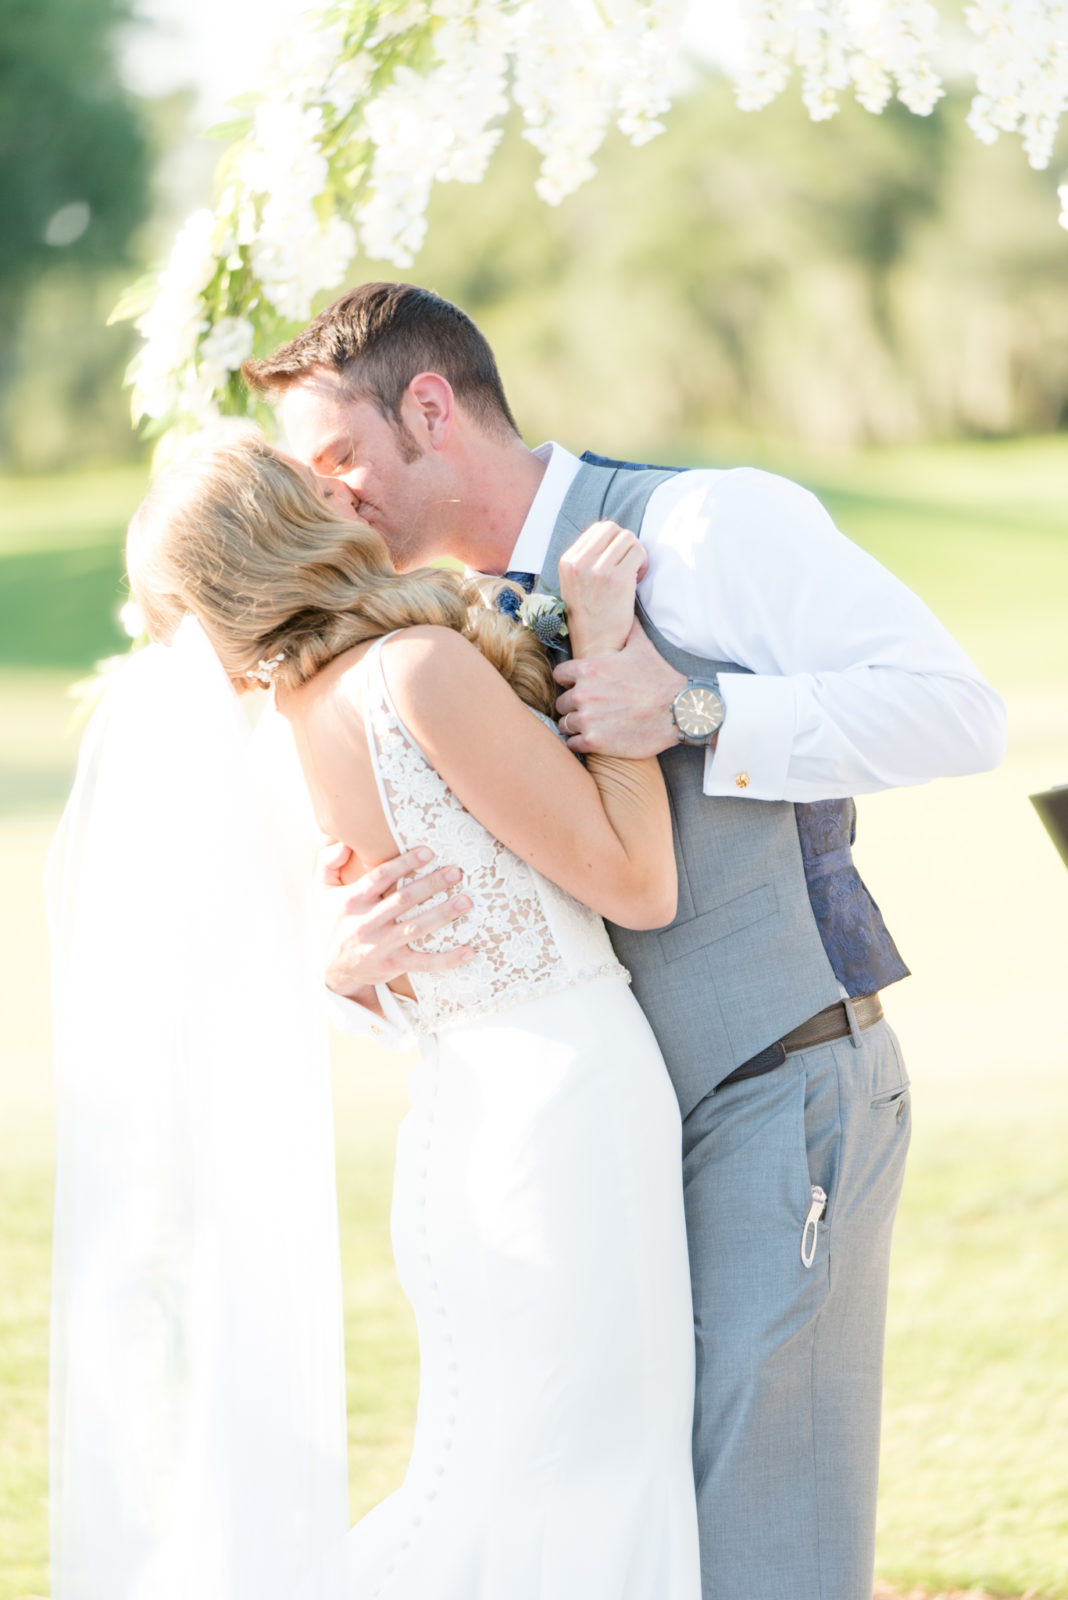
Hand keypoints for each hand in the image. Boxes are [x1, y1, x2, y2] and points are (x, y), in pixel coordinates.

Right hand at [316, 839, 474, 999]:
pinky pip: (424, 963)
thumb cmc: (333, 923)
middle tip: (456, 872)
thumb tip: (343, 842)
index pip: (380, 877)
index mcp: (352, 901)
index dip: (404, 863)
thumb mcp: (321, 892)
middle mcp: (366, 923)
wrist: (331, 970)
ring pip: (416, 928)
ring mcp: (381, 946)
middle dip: (431, 884)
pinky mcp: (393, 965)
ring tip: (466, 901)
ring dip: (443, 914)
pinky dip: (448, 959)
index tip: (428, 852)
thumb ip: (327, 862)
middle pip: (403, 900)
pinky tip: (469, 951)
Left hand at [554, 619, 686, 756]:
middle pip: (561, 702)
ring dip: (576, 725)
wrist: (682, 710)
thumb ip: (626, 627)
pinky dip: (581, 742)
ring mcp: (588, 719)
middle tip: (591, 708)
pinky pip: (573, 744)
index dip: (569, 681)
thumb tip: (624, 607)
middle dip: (573, 705)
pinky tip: (596, 739)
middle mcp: (583, 694)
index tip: (581, 686)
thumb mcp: (642, 645)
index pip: (559, 675)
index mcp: (588, 669)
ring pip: (565, 724)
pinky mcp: (595, 742)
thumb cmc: (663, 677)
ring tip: (594, 724)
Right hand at [558, 520, 647, 657]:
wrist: (595, 646)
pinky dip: (643, 563)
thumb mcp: (575, 584)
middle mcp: (579, 562)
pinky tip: (638, 579)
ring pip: (628, 538)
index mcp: (567, 561)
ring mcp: (598, 570)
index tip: (616, 560)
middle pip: (612, 528)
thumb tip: (611, 536)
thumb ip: (586, 560)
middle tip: (628, 563)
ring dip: (636, 552)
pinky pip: (638, 553)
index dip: (612, 541)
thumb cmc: (590, 616)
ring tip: (633, 572)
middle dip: (625, 543)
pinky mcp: (618, 579)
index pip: (596, 529)